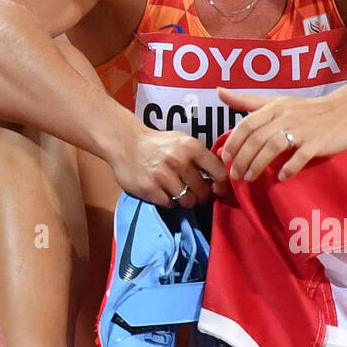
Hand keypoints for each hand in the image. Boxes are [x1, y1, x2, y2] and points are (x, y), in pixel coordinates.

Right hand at [109, 123, 228, 207]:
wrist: (125, 143)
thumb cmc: (158, 144)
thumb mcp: (183, 141)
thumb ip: (202, 157)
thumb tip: (222, 177)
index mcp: (191, 147)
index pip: (219, 173)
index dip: (222, 186)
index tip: (218, 190)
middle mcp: (178, 161)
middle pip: (203, 191)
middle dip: (202, 195)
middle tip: (195, 192)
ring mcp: (163, 176)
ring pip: (188, 201)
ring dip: (186, 200)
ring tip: (179, 191)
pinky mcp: (149, 188)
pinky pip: (170, 204)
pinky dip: (169, 201)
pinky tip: (163, 191)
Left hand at [219, 88, 346, 181]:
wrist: (344, 111)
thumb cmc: (306, 110)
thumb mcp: (276, 102)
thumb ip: (247, 101)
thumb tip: (219, 91)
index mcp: (274, 108)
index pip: (246, 125)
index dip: (233, 143)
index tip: (225, 158)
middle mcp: (285, 117)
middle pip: (256, 138)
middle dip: (241, 159)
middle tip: (235, 175)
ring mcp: (302, 130)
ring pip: (273, 147)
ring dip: (258, 165)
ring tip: (250, 178)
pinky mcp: (317, 142)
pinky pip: (300, 157)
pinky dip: (288, 169)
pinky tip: (281, 178)